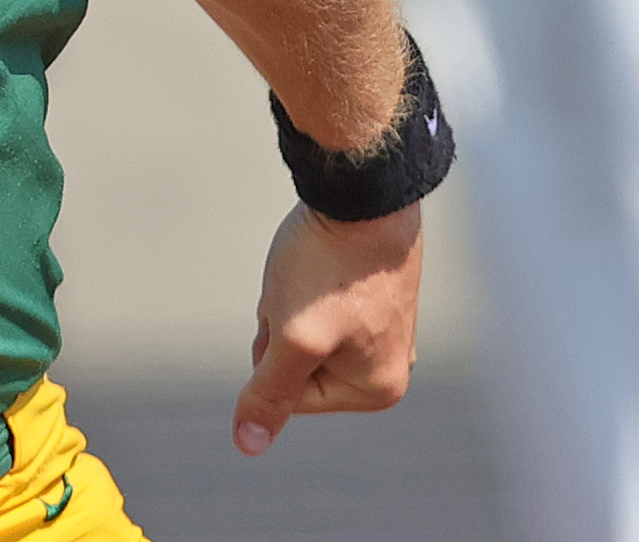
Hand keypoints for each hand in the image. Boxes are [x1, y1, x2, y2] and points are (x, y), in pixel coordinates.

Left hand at [232, 202, 422, 456]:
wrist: (361, 192)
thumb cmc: (330, 267)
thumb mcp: (291, 336)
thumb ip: (269, 391)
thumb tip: (249, 445)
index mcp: (377, 389)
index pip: (289, 395)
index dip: (274, 350)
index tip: (297, 314)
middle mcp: (389, 364)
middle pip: (296, 362)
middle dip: (282, 325)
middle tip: (306, 289)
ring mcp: (383, 327)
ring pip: (301, 328)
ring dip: (289, 301)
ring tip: (313, 270)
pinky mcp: (370, 291)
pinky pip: (315, 298)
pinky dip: (304, 278)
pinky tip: (320, 258)